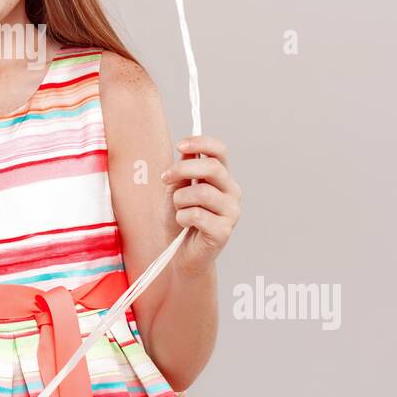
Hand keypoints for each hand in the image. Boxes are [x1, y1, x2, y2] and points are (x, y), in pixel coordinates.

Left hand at [159, 135, 241, 269]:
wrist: (179, 254)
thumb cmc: (179, 219)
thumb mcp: (176, 189)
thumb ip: (182, 171)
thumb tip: (186, 149)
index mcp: (221, 178)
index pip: (220, 151)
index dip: (201, 142)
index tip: (179, 145)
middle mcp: (231, 192)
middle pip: (212, 167)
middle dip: (183, 169)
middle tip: (165, 178)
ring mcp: (231, 212)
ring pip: (201, 192)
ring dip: (179, 200)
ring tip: (177, 210)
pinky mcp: (224, 231)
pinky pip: (197, 214)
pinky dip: (181, 217)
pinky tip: (183, 224)